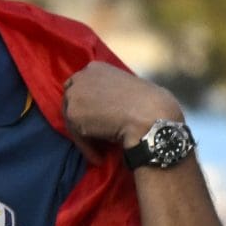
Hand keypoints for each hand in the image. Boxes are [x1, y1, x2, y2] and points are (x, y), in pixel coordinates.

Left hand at [64, 61, 181, 147]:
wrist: (152, 118)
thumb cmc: (153, 104)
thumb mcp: (130, 87)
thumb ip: (113, 91)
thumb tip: (112, 106)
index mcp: (97, 68)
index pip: (84, 85)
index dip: (89, 102)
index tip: (98, 115)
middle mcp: (82, 76)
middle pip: (73, 99)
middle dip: (83, 116)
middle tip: (96, 133)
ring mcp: (74, 94)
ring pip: (73, 118)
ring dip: (86, 135)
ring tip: (100, 150)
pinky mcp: (72, 114)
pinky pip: (76, 135)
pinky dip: (87, 147)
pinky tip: (99, 158)